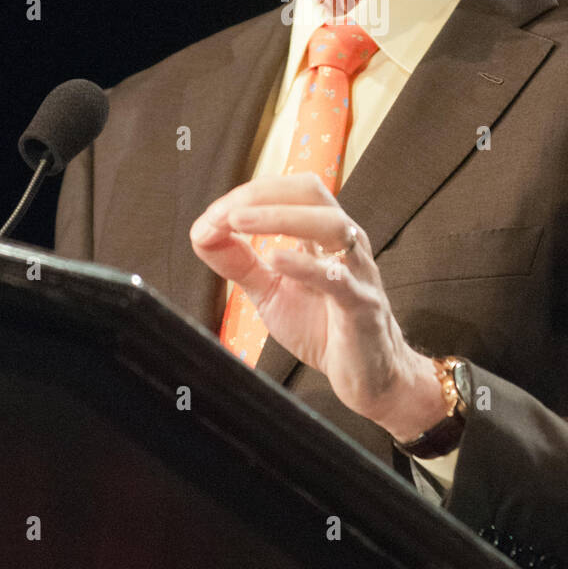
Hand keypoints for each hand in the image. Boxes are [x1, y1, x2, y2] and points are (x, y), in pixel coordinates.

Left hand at [190, 173, 446, 439]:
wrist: (367, 376)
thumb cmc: (322, 326)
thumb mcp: (269, 291)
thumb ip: (238, 262)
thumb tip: (200, 232)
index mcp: (323, 232)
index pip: (287, 192)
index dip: (247, 196)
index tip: (210, 218)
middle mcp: (345, 241)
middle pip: (310, 192)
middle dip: (261, 195)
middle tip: (222, 214)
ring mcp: (357, 270)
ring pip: (329, 224)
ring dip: (279, 217)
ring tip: (238, 222)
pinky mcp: (362, 305)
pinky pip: (337, 277)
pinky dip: (304, 264)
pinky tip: (275, 260)